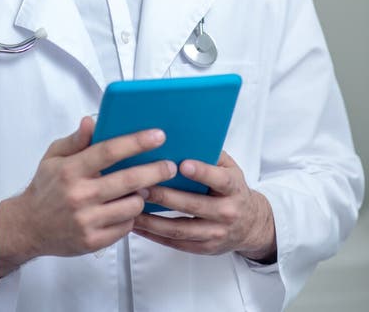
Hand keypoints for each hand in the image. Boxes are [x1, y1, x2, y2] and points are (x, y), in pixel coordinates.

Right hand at [0, 117, 175, 276]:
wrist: (28, 227)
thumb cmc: (44, 188)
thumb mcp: (53, 157)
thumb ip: (75, 139)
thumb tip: (92, 121)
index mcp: (70, 170)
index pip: (109, 151)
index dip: (136, 142)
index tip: (157, 135)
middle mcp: (79, 195)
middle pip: (128, 180)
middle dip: (154, 170)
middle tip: (169, 165)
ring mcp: (87, 220)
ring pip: (132, 205)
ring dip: (141, 196)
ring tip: (142, 189)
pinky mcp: (93, 241)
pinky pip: (126, 226)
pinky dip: (130, 216)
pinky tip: (126, 208)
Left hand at [132, 151, 276, 262]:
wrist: (252, 225)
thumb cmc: (233, 189)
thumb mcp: (230, 168)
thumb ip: (211, 154)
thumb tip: (184, 136)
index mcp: (233, 188)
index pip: (219, 180)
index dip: (202, 172)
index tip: (182, 164)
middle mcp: (226, 212)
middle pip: (193, 205)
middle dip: (165, 195)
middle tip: (141, 184)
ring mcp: (215, 233)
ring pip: (180, 229)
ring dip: (153, 220)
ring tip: (132, 207)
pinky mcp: (204, 248)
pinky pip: (176, 243)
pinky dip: (155, 235)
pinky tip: (137, 225)